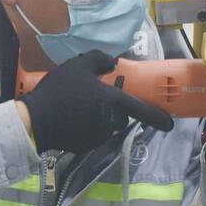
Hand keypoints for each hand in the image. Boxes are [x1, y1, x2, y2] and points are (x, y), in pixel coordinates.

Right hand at [20, 50, 172, 153]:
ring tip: (79, 104)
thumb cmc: (59, 90)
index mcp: (113, 101)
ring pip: (107, 124)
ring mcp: (98, 136)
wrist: (35, 120)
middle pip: (121, 116)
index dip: (158, 117)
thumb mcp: (78, 65)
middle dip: (114, 107)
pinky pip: (93, 133)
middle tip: (96, 95)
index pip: (141, 110)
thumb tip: (112, 63)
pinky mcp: (85, 146)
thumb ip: (100, 59)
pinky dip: (88, 126)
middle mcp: (110, 121)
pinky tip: (71, 117)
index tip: (170, 124)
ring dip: (100, 116)